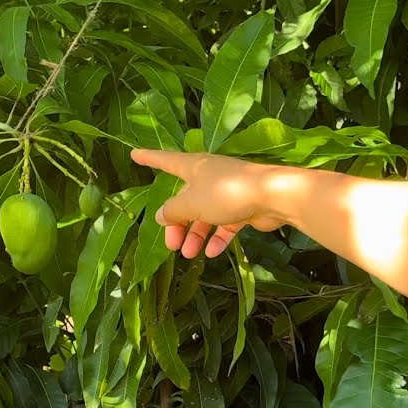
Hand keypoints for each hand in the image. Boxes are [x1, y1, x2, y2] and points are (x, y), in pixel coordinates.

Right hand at [130, 148, 287, 258]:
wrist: (273, 196)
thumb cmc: (227, 192)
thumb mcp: (192, 203)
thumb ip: (173, 210)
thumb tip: (161, 215)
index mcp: (194, 167)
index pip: (166, 161)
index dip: (150, 158)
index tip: (134, 154)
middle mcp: (209, 176)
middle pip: (184, 198)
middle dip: (176, 223)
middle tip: (172, 245)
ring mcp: (227, 191)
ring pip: (204, 214)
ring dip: (195, 235)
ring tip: (189, 254)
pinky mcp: (244, 206)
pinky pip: (225, 223)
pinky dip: (218, 237)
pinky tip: (212, 253)